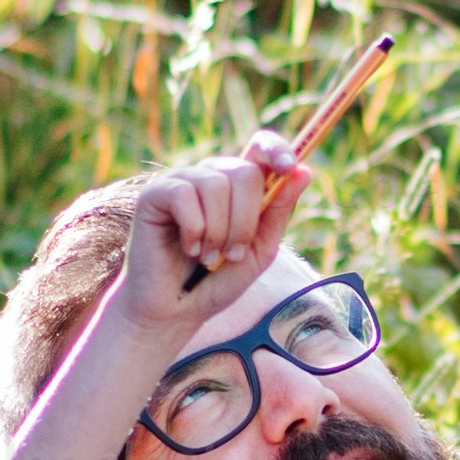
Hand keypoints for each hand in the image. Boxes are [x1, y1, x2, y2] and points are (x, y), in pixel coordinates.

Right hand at [75, 134, 306, 348]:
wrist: (176, 312)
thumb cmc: (217, 282)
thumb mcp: (260, 249)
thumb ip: (279, 211)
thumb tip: (304, 172)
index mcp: (238, 186)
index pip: (260, 147)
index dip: (277, 149)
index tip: (289, 167)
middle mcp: (210, 176)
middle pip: (246, 172)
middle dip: (246, 223)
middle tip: (232, 254)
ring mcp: (181, 181)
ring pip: (217, 185)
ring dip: (219, 233)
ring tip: (207, 257)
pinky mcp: (155, 194)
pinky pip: (185, 196)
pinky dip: (193, 231)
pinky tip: (186, 248)